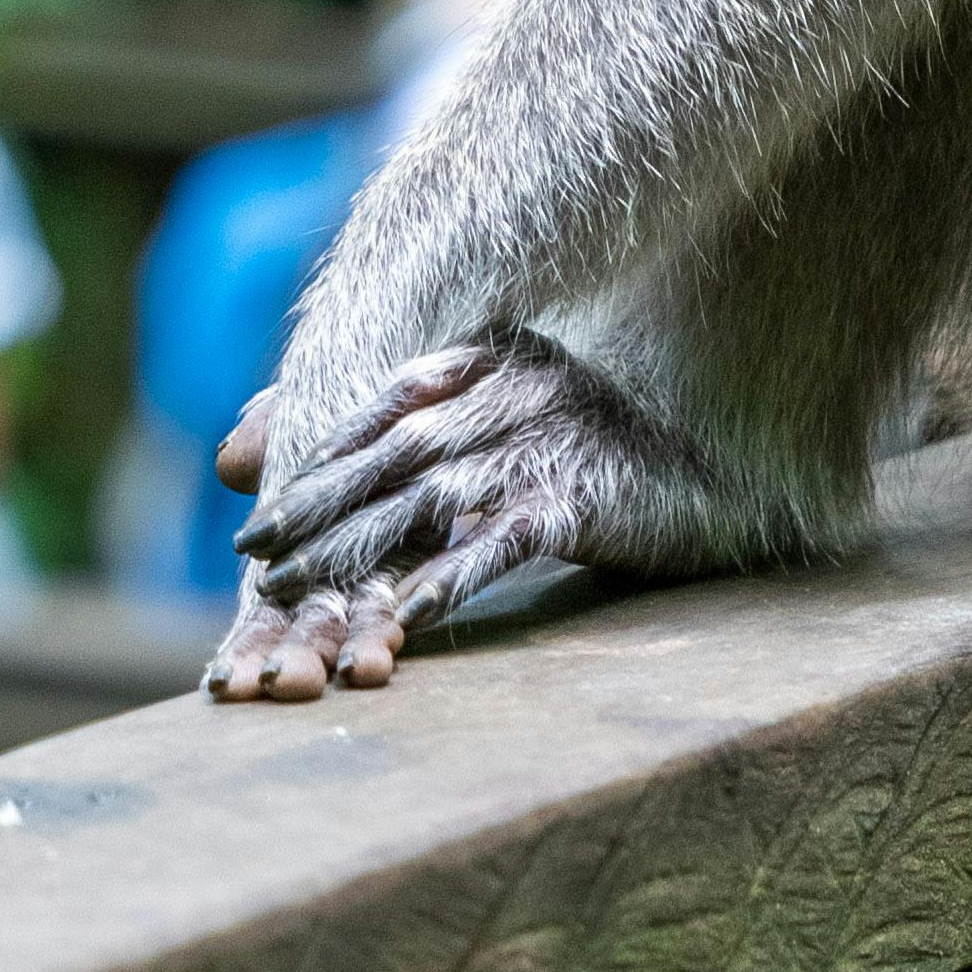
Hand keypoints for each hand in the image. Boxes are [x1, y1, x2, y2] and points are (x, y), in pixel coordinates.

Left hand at [204, 325, 707, 695]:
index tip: (261, 509)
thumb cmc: (599, 458)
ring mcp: (550, 441)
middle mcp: (519, 388)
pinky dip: (447, 575)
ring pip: (431, 495)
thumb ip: (421, 423)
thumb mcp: (512, 423)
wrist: (715, 486)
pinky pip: (499, 540)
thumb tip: (293, 440)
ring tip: (301, 591)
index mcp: (501, 358)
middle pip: (397, 451)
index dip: (322, 457)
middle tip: (256, 555)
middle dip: (320, 504)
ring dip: (359, 546)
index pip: (388, 402)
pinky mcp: (580, 499)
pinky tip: (403, 613)